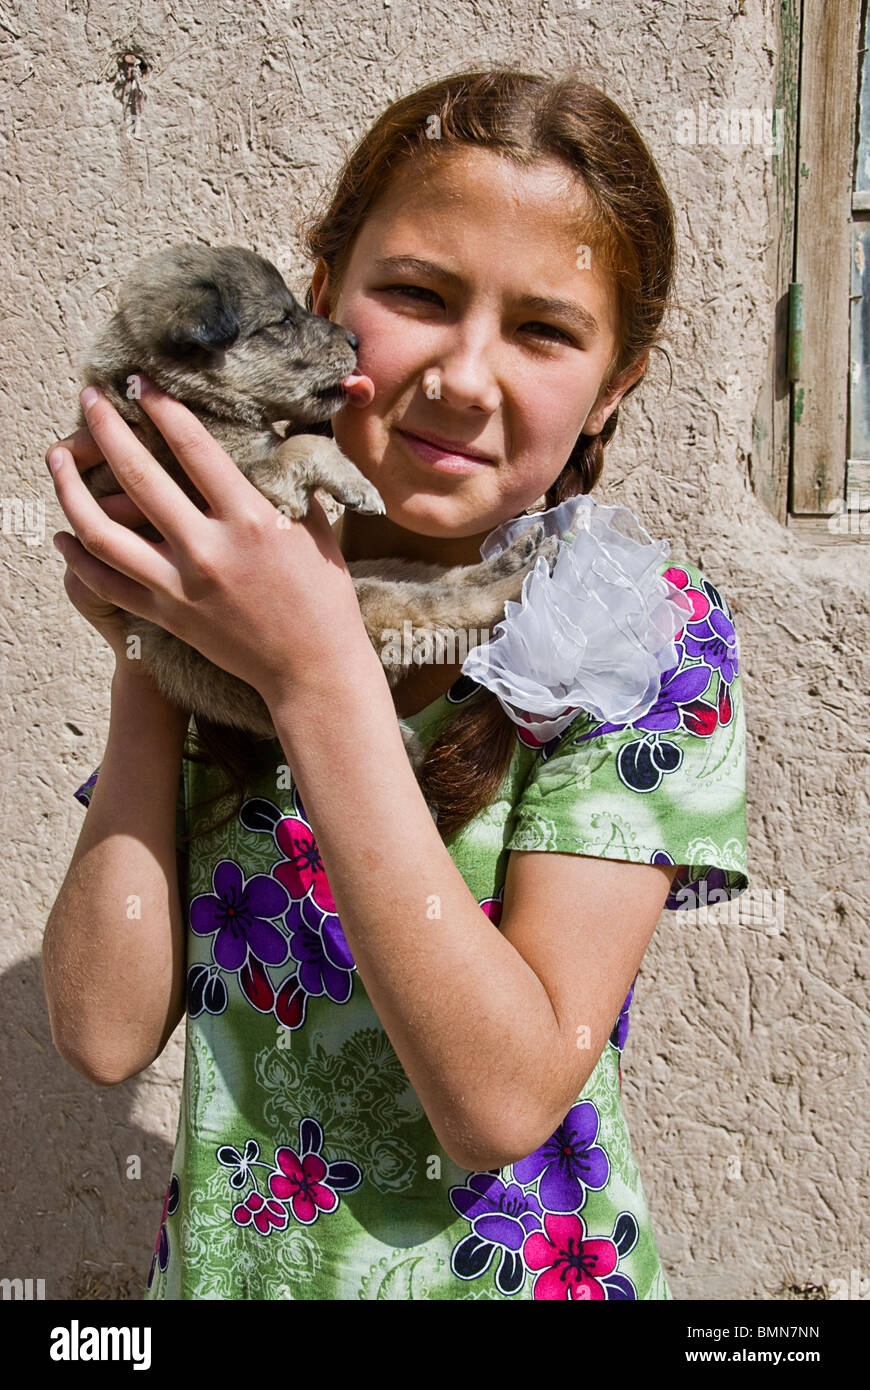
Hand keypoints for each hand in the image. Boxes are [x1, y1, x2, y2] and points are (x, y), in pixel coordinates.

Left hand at [48, 378, 371, 708]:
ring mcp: (181, 586)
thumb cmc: (321, 593)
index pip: (193, 446)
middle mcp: (209, 550)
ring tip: (57, 457)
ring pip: (103, 532)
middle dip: (106, 429)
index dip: (161, 406)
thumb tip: (266, 429)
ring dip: (71, 489)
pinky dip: (78, 557)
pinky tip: (63, 532)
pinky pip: (106, 583)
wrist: (312, 667)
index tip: (141, 382)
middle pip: (138, 477)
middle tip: (89, 398)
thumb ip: (283, 478)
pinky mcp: (166, 615)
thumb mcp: (314, 525)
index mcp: (251, 519)